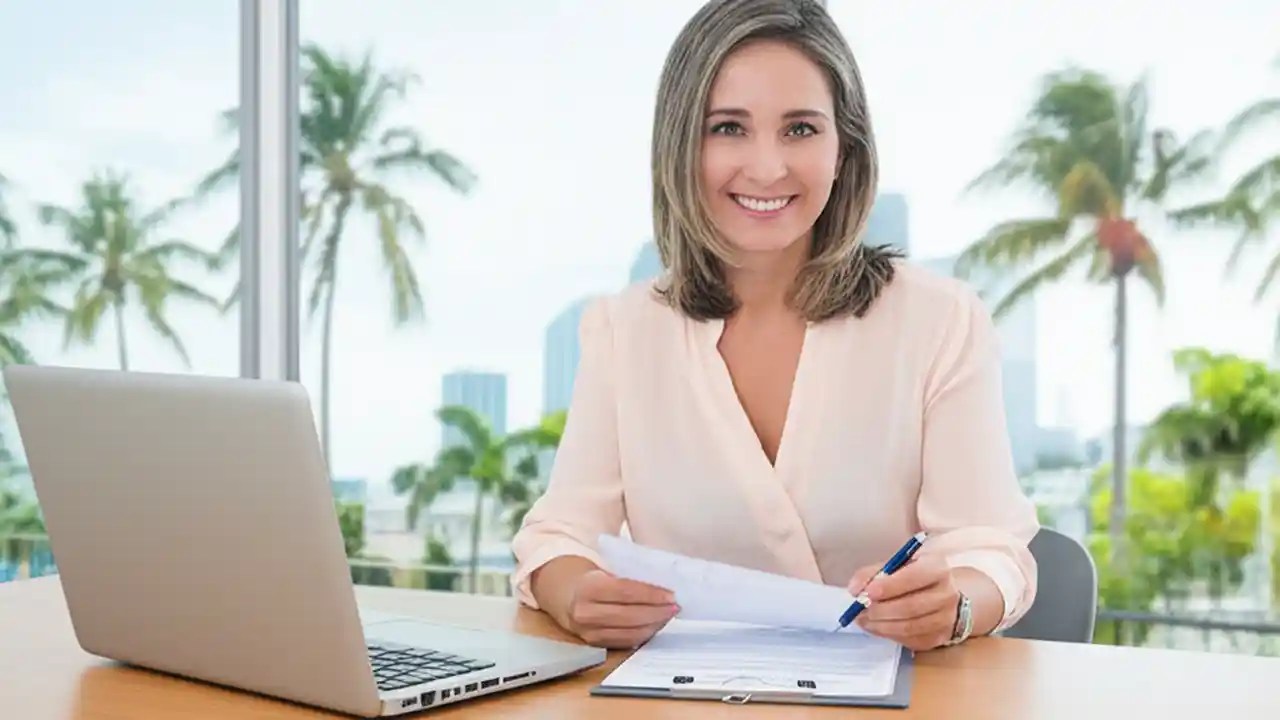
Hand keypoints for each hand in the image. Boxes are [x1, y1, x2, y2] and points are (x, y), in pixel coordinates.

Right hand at [565, 569, 679, 647]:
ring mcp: (589, 632)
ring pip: (630, 633)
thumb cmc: (591, 580)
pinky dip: (643, 635)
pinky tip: (654, 626)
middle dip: (657, 612)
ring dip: (654, 625)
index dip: (652, 595)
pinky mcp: (595, 644)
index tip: (671, 595)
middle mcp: (586, 612)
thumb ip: (628, 580)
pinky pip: (625, 642)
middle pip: (630, 616)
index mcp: (588, 587)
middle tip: (675, 607)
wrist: (564, 596)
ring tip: (668, 616)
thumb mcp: (604, 572)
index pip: (627, 592)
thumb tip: (663, 588)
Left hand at [846, 555, 960, 651]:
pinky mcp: (940, 637)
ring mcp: (946, 618)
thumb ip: (875, 573)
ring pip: (909, 627)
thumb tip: (856, 589)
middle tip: (859, 610)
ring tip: (863, 619)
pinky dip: (889, 635)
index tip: (868, 592)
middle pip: (910, 607)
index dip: (889, 587)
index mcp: (937, 567)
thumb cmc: (917, 575)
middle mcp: (947, 594)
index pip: (914, 578)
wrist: (944, 593)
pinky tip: (876, 627)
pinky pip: (911, 640)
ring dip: (881, 625)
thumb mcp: (899, 563)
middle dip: (880, 610)